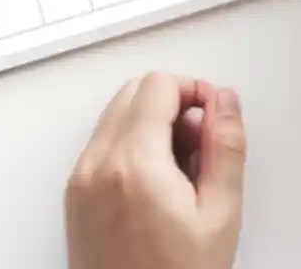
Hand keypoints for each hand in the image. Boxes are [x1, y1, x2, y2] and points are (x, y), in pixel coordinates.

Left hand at [65, 73, 245, 268]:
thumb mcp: (220, 215)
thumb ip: (226, 147)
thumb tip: (225, 103)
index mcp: (133, 165)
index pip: (159, 86)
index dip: (194, 90)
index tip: (214, 114)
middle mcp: (97, 167)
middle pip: (133, 92)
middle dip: (173, 104)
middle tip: (202, 143)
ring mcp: (80, 182)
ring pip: (116, 116)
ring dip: (152, 125)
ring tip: (184, 171)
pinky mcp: (74, 197)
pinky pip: (103, 146)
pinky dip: (132, 147)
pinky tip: (160, 184)